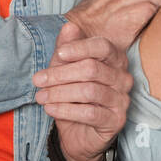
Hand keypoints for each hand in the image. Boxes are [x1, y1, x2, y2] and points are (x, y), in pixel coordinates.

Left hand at [33, 22, 131, 160]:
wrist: (77, 133)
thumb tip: (69, 26)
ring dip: (59, 93)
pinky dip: (66, 110)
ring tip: (40, 96)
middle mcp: (123, 78)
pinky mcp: (116, 121)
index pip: (102, 46)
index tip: (59, 54)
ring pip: (89, 91)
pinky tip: (50, 109)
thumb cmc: (73, 97)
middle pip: (92, 69)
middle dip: (61, 74)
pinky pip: (89, 113)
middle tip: (38, 80)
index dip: (80, 47)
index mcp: (114, 59)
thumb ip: (67, 48)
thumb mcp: (65, 70)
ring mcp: (122, 100)